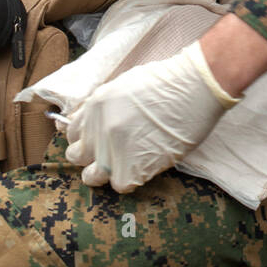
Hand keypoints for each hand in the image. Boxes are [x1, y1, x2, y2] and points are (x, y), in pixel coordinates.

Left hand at [64, 39, 236, 191]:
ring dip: (105, 174)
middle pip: (77, 155)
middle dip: (91, 157)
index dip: (86, 138)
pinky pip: (120, 185)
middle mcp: (98, 128)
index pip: (72, 132)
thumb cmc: (168, 82)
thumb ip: (103, 106)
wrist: (194, 87)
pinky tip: (144, 167)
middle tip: (111, 155)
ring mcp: (113, 149)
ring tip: (124, 167)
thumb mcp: (125, 85)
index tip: (97, 142)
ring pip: (92, 177)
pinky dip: (131, 180)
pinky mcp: (132, 167)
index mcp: (95, 105)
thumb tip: (91, 123)